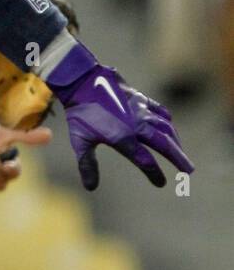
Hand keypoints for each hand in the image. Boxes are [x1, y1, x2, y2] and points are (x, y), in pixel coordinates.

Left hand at [45, 43, 193, 189]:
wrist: (82, 81)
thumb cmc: (79, 113)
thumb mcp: (80, 140)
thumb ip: (87, 164)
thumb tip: (91, 188)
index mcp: (123, 138)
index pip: (144, 161)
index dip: (154, 174)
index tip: (161, 183)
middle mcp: (137, 125)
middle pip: (164, 145)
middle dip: (178, 158)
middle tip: (189, 171)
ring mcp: (141, 110)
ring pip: (166, 128)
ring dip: (175, 142)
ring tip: (180, 153)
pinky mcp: (141, 98)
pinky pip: (160, 110)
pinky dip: (167, 120)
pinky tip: (169, 126)